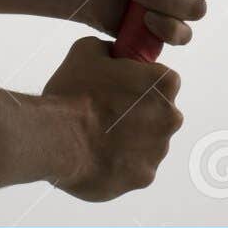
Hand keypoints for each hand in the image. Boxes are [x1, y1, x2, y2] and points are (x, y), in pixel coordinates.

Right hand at [42, 37, 182, 200]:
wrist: (56, 139)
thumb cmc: (73, 92)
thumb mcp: (87, 49)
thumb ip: (110, 50)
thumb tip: (113, 56)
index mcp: (163, 84)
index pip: (163, 79)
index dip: (141, 80)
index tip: (121, 85)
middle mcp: (170, 118)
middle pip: (159, 112)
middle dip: (138, 111)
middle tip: (106, 111)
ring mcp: (158, 151)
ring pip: (147, 141)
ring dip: (130, 139)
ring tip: (97, 136)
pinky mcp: (143, 178)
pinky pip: (135, 167)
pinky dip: (120, 164)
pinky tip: (97, 156)